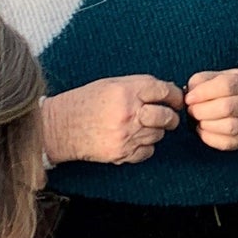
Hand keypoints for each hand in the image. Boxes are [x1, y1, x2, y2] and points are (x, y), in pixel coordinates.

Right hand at [42, 75, 182, 165]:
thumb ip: (139, 87)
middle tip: (167, 116)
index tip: (176, 99)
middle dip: (171, 117)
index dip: (175, 96)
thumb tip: (169, 92)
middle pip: (167, 117)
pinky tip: (133, 139)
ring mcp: (126, 135)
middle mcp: (128, 113)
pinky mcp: (122, 153)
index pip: (164, 91)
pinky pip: (148, 151)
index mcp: (126, 91)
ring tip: (140, 126)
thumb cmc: (86, 102)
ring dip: (155, 131)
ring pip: (158, 135)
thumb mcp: (111, 84)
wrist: (60, 127)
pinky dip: (145, 146)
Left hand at [183, 67, 237, 152]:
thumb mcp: (225, 75)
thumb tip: (189, 92)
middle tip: (191, 110)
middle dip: (202, 110)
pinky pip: (229, 143)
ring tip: (197, 120)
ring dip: (207, 124)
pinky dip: (210, 138)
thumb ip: (205, 79)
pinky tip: (202, 130)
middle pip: (227, 107)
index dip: (204, 92)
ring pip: (230, 126)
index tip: (189, 98)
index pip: (227, 85)